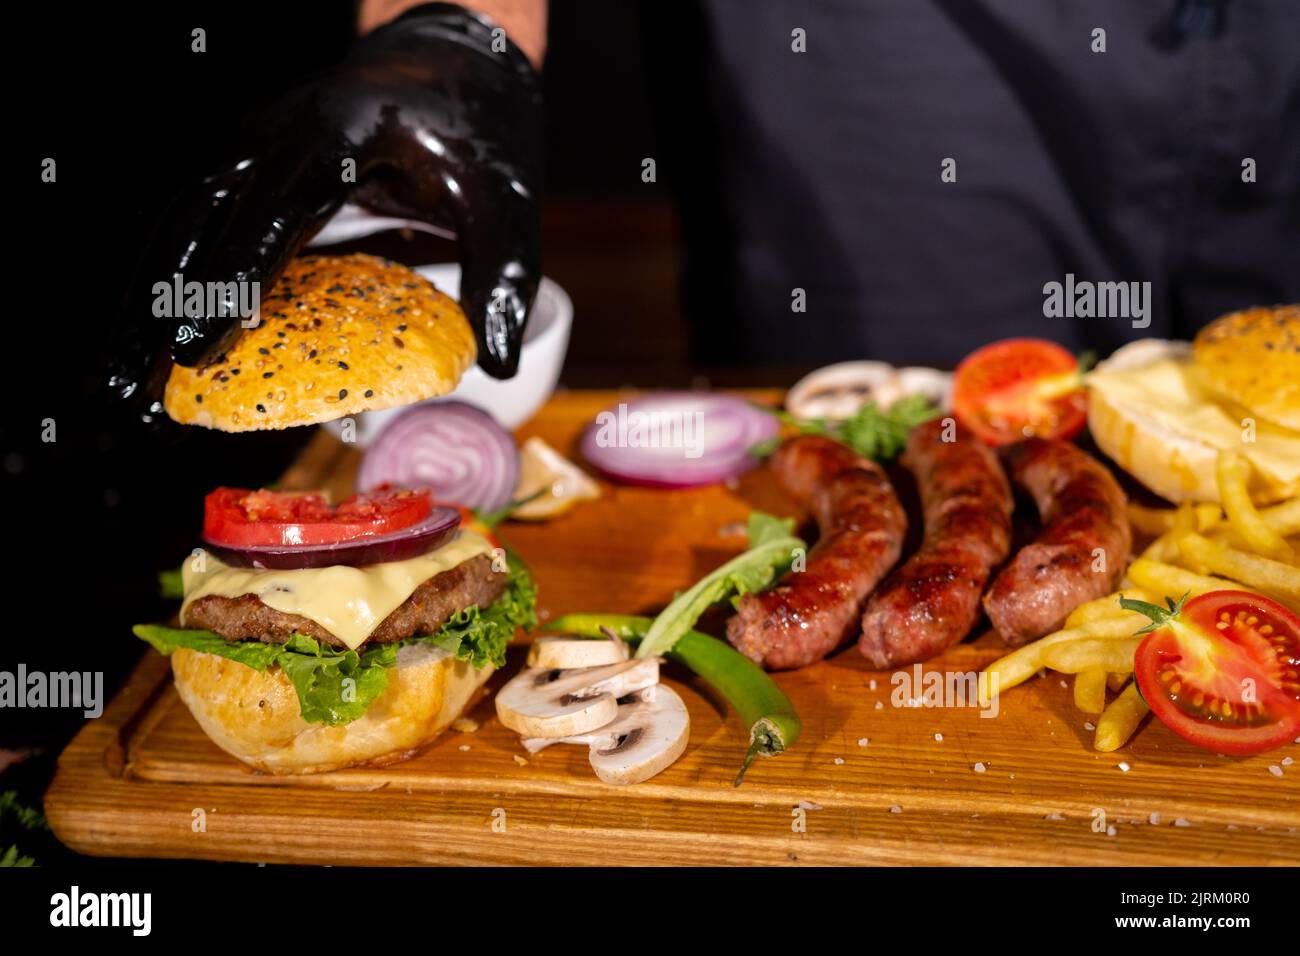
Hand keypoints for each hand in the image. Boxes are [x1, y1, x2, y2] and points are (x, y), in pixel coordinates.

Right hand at [108, 2, 542, 424]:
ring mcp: (254, 146)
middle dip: (163, 310)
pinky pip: (196, 222)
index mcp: (337, 139)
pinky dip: (172, 278)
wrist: (447, 62)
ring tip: (123, 380)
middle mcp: (278, 135)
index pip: (271, 220)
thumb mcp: (507, 203)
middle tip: (134, 391)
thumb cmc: (474, 136)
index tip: (199, 351)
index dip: (232, 288)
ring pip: (182, 223)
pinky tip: (154, 333)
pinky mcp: (248, 165)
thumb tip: (500, 366)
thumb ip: (502, 279)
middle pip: (200, 224)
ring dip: (148, 299)